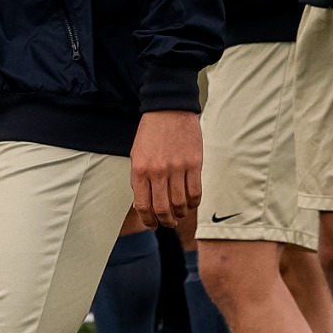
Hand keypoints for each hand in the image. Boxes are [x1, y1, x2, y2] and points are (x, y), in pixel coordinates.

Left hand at [129, 110, 201, 227]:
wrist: (169, 108)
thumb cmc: (151, 132)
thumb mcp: (136, 155)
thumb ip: (138, 180)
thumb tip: (143, 204)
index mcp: (140, 170)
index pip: (143, 206)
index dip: (148, 221)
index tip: (152, 225)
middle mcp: (158, 171)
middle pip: (163, 209)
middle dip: (166, 221)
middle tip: (168, 222)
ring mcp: (177, 168)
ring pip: (181, 203)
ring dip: (180, 213)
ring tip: (180, 213)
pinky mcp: (194, 163)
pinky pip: (195, 192)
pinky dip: (194, 203)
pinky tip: (191, 202)